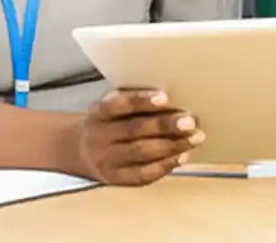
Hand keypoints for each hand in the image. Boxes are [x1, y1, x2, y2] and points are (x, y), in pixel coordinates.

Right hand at [68, 89, 204, 185]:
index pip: (119, 105)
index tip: (165, 97)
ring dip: (172, 145)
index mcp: (100, 112)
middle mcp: (100, 136)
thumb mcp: (114, 104)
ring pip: (141, 152)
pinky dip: (165, 165)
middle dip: (165, 125)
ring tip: (195, 138)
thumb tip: (177, 98)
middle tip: (190, 121)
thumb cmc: (111, 121)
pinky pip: (143, 174)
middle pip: (134, 129)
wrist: (80, 150)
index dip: (141, 101)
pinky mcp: (116, 178)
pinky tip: (182, 156)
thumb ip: (136, 100)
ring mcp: (107, 160)